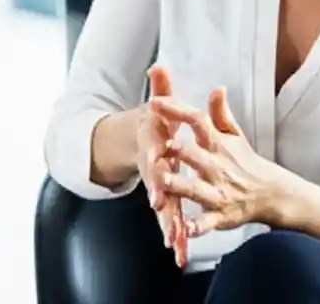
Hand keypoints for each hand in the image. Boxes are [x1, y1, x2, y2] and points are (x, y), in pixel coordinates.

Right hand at [137, 65, 187, 266]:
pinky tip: (180, 253)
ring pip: (164, 209)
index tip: (156, 180)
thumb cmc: (155, 122)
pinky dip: (175, 235)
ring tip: (176, 247)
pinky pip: (171, 218)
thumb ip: (160, 88)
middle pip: (157, 188)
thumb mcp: (158, 105)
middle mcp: (154, 170)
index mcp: (154, 147)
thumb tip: (159, 66)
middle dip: (161, 205)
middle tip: (166, 221)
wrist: (140, 139)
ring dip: (169, 227)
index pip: (153, 158)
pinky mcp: (165, 197)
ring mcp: (159, 186)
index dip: (155, 170)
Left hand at [155, 88, 319, 238]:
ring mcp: (218, 193)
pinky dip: (196, 227)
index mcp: (218, 144)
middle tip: (159, 143)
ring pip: (196, 189)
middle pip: (196, 155)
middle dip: (178, 150)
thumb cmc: (245, 161)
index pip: (197, 122)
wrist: (271, 193)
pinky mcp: (220, 216)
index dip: (176, 111)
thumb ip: (220, 113)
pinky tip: (183, 229)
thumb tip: (217, 88)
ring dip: (180, 186)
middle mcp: (217, 167)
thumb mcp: (234, 135)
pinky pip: (206, 223)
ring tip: (163, 181)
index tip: (155, 102)